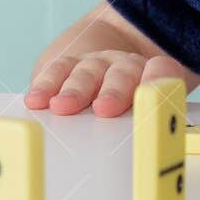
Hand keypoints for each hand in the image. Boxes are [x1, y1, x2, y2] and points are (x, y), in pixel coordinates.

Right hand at [25, 48, 196, 117]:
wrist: (114, 44)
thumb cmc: (129, 101)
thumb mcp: (146, 110)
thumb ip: (149, 125)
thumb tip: (147, 155)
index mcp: (151, 77)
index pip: (162, 71)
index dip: (158, 81)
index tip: (152, 97)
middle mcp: (125, 67)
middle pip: (123, 74)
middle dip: (114, 91)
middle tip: (104, 108)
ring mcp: (98, 63)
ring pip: (89, 71)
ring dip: (76, 89)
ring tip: (62, 106)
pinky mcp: (70, 64)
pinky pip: (59, 70)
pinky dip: (47, 84)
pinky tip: (37, 99)